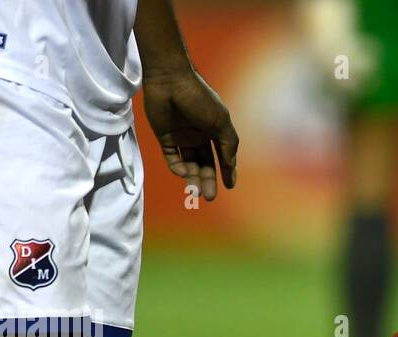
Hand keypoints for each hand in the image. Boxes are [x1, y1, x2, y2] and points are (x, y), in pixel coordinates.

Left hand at [143, 70, 238, 199]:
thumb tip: (232, 165)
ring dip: (193, 179)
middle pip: (205, 164)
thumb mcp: (221, 121)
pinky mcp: (165, 137)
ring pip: (189, 164)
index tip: (229, 186)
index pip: (222, 156)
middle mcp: (199, 136)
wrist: (170, 80)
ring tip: (195, 191)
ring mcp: (182, 137)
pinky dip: (178, 168)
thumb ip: (228, 144)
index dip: (227, 171)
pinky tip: (183, 173)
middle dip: (207, 180)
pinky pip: (173, 158)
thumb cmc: (199, 97)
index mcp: (215, 130)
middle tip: (210, 196)